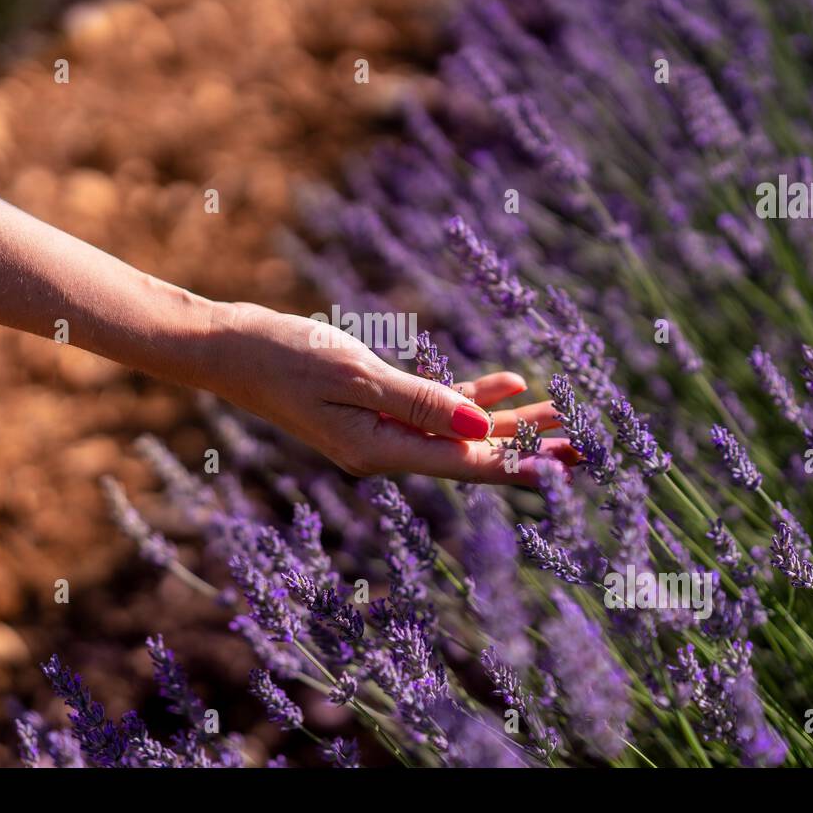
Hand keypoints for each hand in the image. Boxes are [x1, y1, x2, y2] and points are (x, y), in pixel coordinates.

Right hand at [201, 302, 576, 483]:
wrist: (228, 347)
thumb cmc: (282, 356)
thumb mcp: (354, 374)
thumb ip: (419, 403)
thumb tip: (479, 431)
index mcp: (379, 451)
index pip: (466, 465)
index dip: (521, 463)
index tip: (567, 464)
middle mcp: (384, 450)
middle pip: (471, 454)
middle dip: (527, 448)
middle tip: (584, 445)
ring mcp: (378, 430)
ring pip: (458, 431)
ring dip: (508, 423)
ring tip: (560, 415)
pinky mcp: (372, 406)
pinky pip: (433, 407)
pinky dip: (469, 398)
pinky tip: (506, 385)